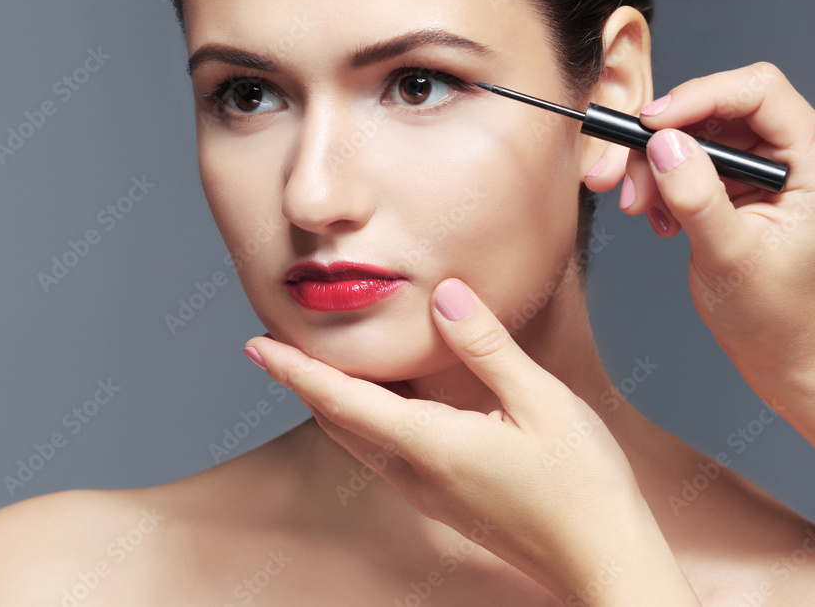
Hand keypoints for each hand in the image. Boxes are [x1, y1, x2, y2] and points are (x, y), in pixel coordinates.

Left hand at [243, 278, 699, 604]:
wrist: (601, 562)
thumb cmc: (581, 486)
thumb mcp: (541, 402)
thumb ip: (487, 346)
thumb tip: (445, 296)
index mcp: (428, 444)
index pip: (340, 399)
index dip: (295, 370)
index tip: (257, 345)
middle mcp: (414, 472)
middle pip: (336, 421)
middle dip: (301, 383)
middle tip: (273, 347)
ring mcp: (426, 492)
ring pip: (355, 440)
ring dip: (327, 402)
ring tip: (311, 369)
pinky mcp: (442, 501)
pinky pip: (380, 453)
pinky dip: (358, 421)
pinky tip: (374, 405)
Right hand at [584, 62, 814, 440]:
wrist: (779, 353)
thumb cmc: (777, 317)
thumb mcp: (731, 257)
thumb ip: (698, 198)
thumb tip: (665, 146)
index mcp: (812, 162)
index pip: (758, 93)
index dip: (701, 96)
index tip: (652, 124)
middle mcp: (788, 158)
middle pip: (716, 110)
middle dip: (661, 138)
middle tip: (622, 172)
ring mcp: (759, 172)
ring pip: (693, 135)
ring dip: (652, 166)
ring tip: (639, 207)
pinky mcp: (732, 187)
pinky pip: (685, 163)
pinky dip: (658, 184)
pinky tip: (657, 216)